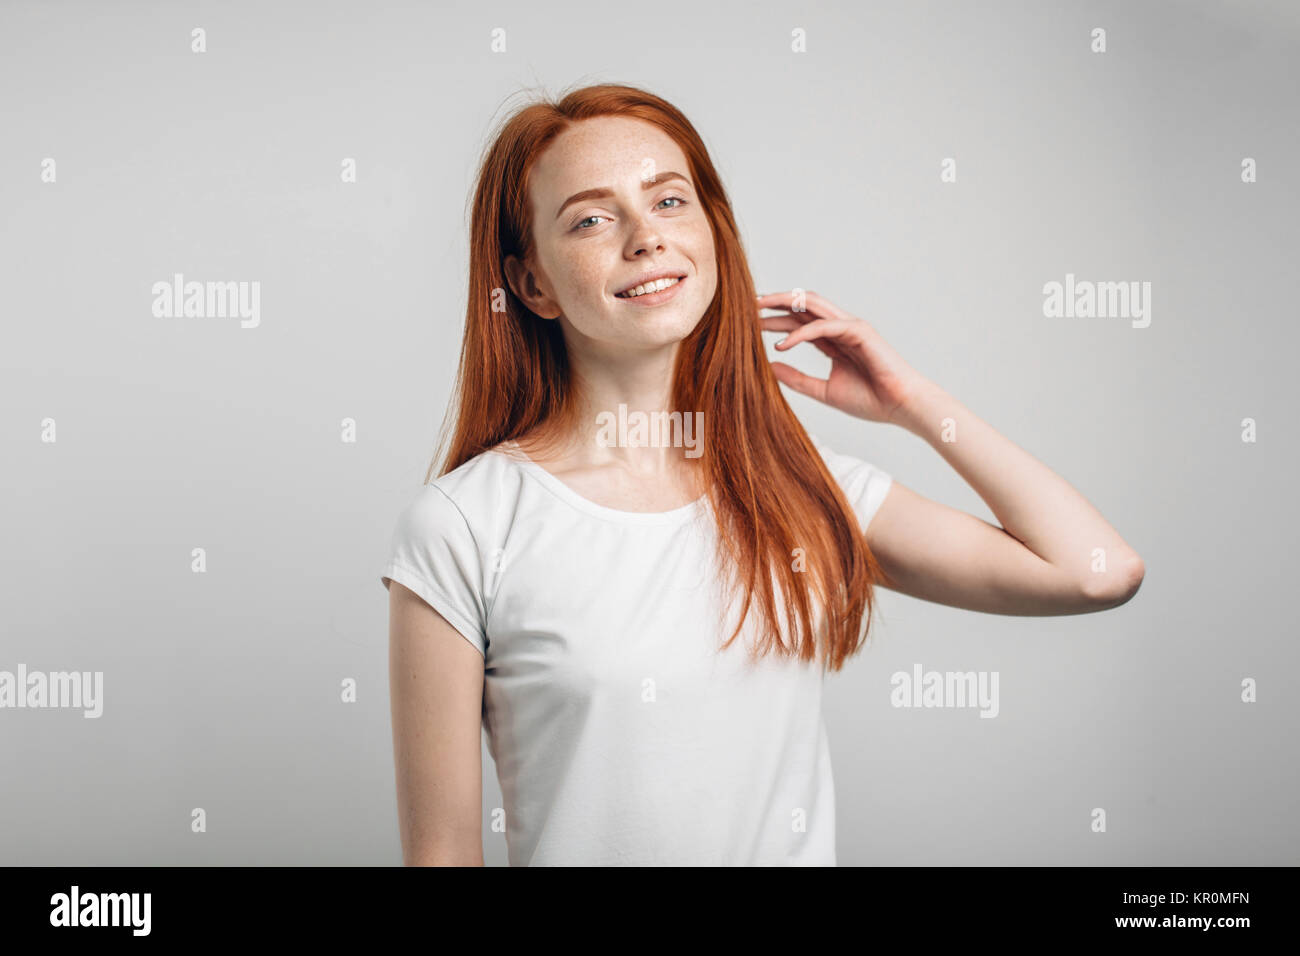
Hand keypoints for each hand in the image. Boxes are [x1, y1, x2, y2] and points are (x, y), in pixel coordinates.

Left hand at [757, 290, 929, 425]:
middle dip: (774, 303)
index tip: (747, 323)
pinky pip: (824, 326)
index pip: (798, 322)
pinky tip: (781, 344)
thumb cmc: (870, 400)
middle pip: (802, 306)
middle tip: (745, 306)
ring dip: (783, 303)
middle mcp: (840, 328)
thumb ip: (797, 380)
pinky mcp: (859, 331)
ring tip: (757, 309)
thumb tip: (768, 369)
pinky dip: (801, 333)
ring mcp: (850, 326)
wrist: (901, 406)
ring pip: (812, 304)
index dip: (773, 320)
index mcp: (833, 340)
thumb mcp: (823, 391)